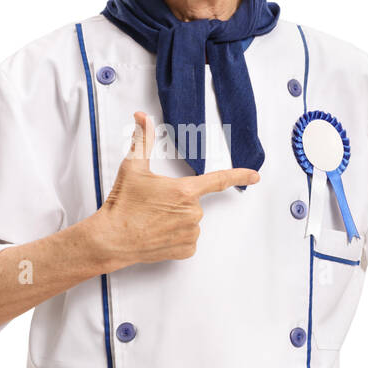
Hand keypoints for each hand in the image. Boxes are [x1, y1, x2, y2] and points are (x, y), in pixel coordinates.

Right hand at [92, 110, 259, 267]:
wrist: (112, 238)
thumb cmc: (123, 205)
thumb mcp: (133, 168)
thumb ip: (142, 140)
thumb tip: (141, 118)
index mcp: (184, 191)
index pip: (218, 180)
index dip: (239, 176)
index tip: (255, 176)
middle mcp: (192, 213)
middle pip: (193, 202)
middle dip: (177, 201)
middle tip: (154, 205)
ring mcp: (190, 233)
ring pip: (190, 222)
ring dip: (176, 220)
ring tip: (153, 221)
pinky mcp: (185, 250)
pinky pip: (187, 240)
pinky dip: (175, 237)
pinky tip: (158, 234)